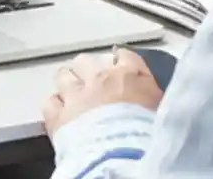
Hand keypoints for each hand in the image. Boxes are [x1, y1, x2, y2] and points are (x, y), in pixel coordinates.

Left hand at [42, 50, 163, 138]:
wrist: (122, 157)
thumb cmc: (147, 138)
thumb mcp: (162, 112)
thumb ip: (152, 98)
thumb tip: (153, 99)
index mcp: (129, 77)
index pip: (125, 56)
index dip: (122, 61)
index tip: (121, 65)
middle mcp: (100, 80)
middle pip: (87, 61)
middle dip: (88, 70)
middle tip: (92, 81)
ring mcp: (76, 96)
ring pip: (64, 76)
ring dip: (68, 83)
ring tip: (72, 93)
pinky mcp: (58, 116)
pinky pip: (50, 102)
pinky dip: (55, 105)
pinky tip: (60, 111)